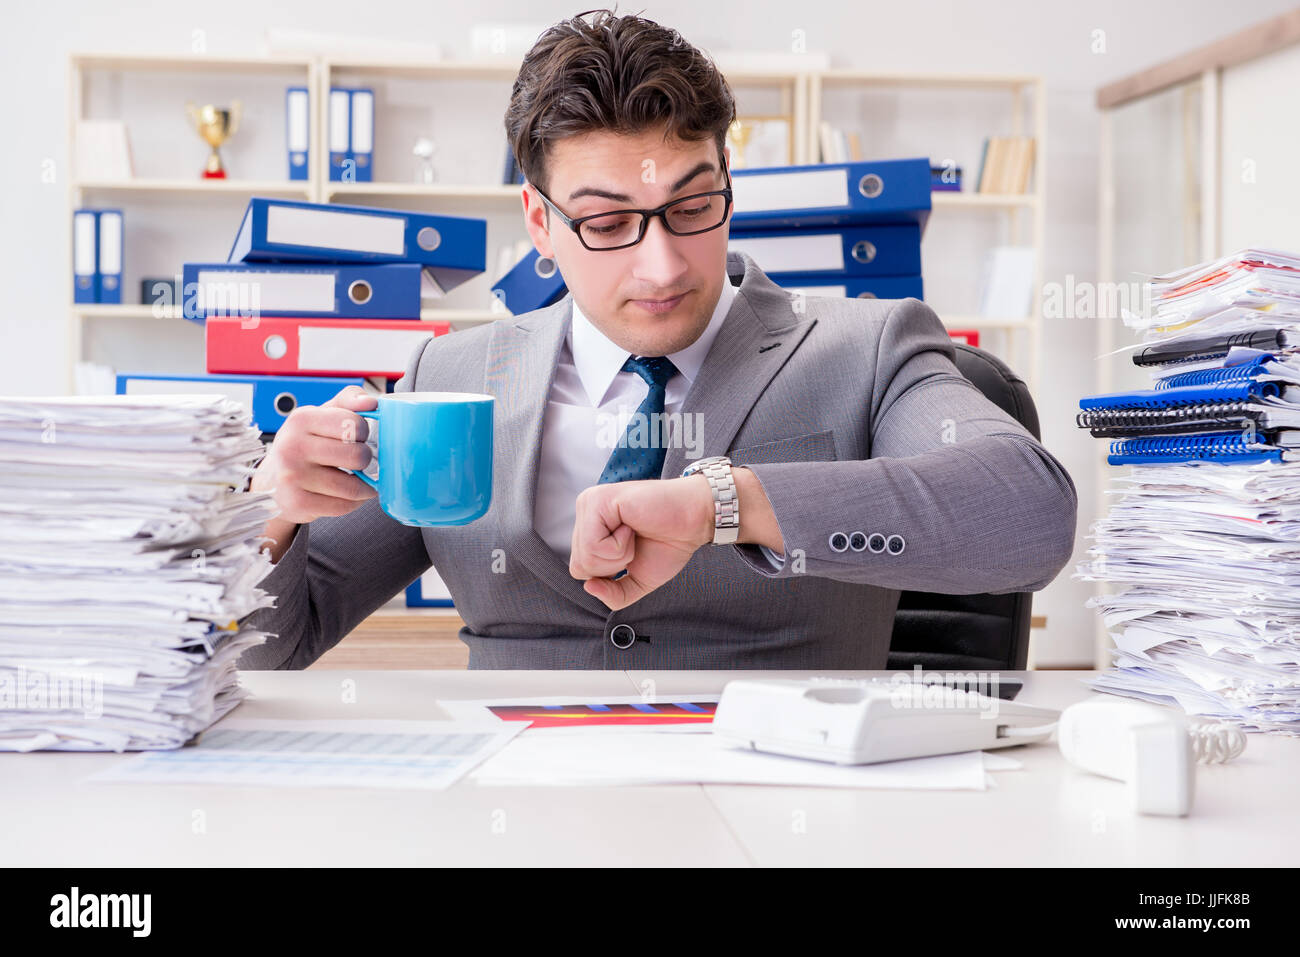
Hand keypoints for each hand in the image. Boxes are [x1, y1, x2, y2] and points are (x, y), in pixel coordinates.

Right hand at [249, 385, 378, 524]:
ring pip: (353, 486)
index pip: (355, 425)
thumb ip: (349, 400)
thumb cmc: (305, 444)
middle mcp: (293, 447)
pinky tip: (344, 494)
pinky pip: (343, 506)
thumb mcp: (322, 415)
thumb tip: (370, 402)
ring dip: (363, 485)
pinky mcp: (297, 503)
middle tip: (358, 460)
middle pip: (357, 456)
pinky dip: (351, 502)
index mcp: (301, 419)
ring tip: (356, 479)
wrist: (273, 479)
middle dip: (365, 460)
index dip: (364, 433)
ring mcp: (292, 477)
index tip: (357, 437)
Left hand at [569, 475, 714, 609]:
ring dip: (619, 555)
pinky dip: (619, 547)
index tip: (633, 551)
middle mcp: (585, 511)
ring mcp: (589, 503)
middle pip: (579, 566)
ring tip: (634, 533)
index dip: (610, 574)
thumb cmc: (669, 543)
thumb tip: (589, 587)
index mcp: (589, 526)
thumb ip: (612, 594)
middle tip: (635, 542)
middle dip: (613, 566)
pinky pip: (593, 546)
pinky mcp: (598, 501)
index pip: (580, 569)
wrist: (695, 520)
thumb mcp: (636, 581)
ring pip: (585, 557)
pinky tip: (632, 526)